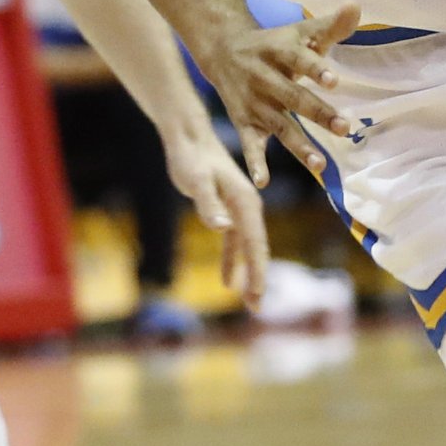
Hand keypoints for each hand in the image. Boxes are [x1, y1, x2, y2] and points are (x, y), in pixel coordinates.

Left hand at [164, 127, 270, 308]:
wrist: (188, 137)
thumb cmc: (191, 157)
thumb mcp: (197, 181)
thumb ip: (209, 205)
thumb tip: (223, 229)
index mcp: (246, 202)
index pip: (255, 244)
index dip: (257, 272)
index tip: (257, 298)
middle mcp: (248, 206)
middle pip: (257, 248)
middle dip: (258, 279)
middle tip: (256, 309)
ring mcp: (239, 208)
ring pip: (247, 247)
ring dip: (248, 273)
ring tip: (248, 302)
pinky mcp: (227, 208)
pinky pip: (234, 241)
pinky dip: (232, 260)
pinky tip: (227, 280)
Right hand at [205, 4, 355, 188]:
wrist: (222, 50)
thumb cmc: (274, 44)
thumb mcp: (298, 32)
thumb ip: (329, 25)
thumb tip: (357, 5)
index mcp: (280, 51)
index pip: (300, 59)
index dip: (316, 69)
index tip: (334, 80)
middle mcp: (266, 78)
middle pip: (294, 97)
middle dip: (318, 112)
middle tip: (345, 127)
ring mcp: (254, 103)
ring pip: (279, 126)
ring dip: (299, 146)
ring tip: (320, 164)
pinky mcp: (244, 122)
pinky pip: (250, 145)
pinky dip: (255, 163)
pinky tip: (262, 182)